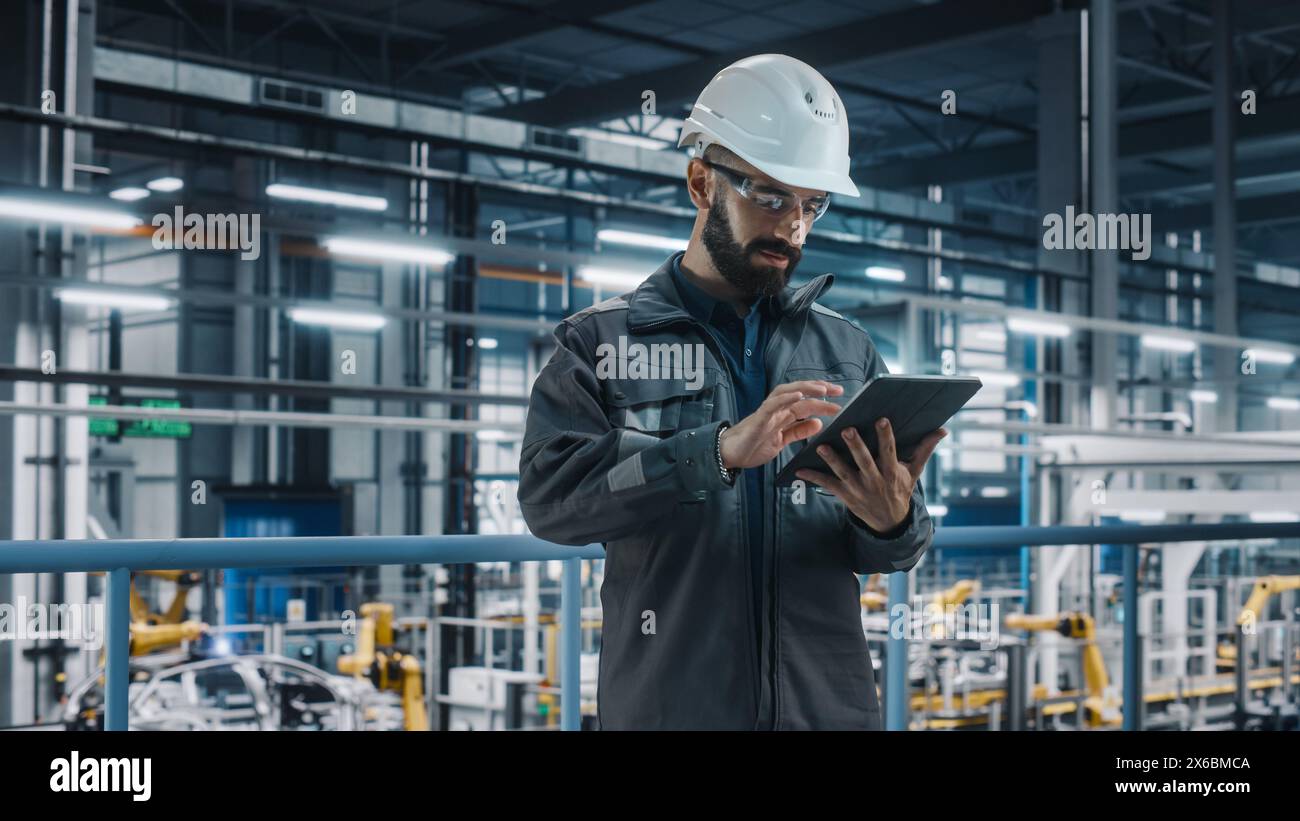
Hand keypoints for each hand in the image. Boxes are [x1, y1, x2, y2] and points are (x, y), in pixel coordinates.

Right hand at [719, 380, 843, 469]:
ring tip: (822, 389)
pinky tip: (798, 395)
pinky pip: (772, 405)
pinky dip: (785, 398)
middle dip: (819, 390)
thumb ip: (799, 432)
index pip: (805, 401)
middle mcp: (776, 410)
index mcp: (782, 415)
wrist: (729, 456)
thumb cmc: (753, 446)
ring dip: (805, 389)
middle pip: (799, 393)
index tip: (839, 397)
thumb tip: (819, 423)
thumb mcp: (782, 441)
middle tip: (839, 391)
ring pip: (787, 393)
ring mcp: (767, 413)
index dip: (822, 398)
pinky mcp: (758, 419)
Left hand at [795, 418, 946, 532]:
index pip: (889, 451)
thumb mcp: (914, 472)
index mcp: (892, 472)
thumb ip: (924, 450)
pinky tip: (799, 468)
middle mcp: (874, 481)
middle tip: (847, 429)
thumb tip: (942, 430)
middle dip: (856, 446)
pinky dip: (813, 477)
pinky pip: (827, 485)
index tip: (882, 419)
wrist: (889, 522)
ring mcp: (858, 489)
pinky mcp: (845, 495)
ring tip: (821, 446)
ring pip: (843, 472)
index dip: (886, 436)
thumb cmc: (900, 489)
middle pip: (865, 461)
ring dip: (832, 460)